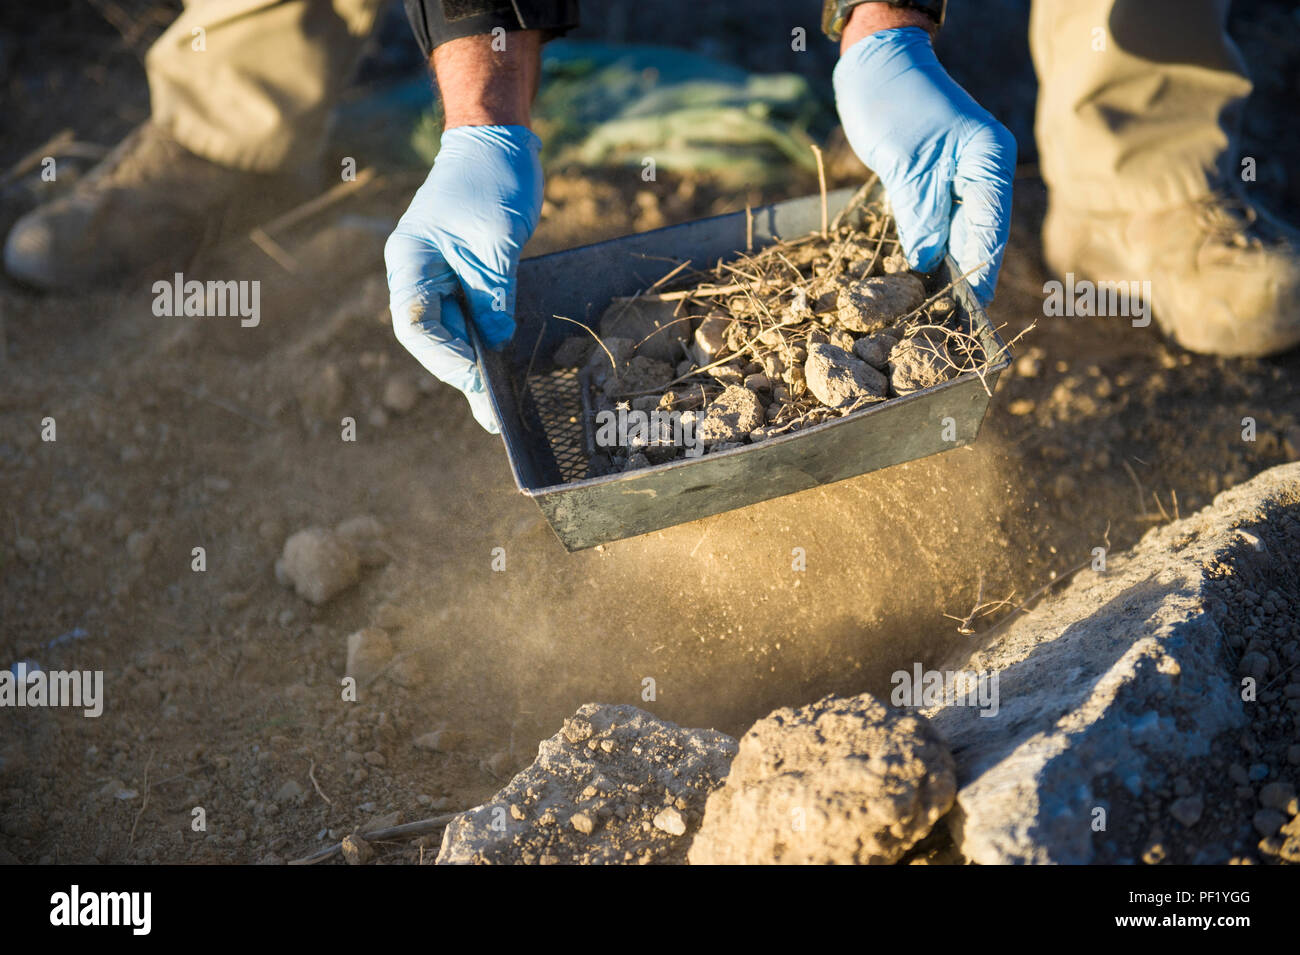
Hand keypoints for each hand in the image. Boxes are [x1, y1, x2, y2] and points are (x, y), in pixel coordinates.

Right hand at [384, 124, 542, 431]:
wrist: (498, 139)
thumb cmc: (492, 179)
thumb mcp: (497, 243)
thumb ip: (492, 295)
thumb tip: (494, 343)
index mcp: (410, 260)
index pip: (417, 324)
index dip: (447, 358)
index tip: (479, 379)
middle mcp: (415, 271)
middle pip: (430, 336)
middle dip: (459, 372)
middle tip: (490, 412)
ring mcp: (435, 273)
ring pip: (448, 331)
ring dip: (471, 364)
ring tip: (492, 406)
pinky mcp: (458, 273)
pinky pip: (465, 316)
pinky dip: (481, 341)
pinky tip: (498, 368)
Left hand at [833, 25, 1015, 303]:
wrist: (874, 64)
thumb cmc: (894, 103)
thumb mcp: (907, 166)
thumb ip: (921, 218)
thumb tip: (928, 267)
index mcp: (990, 162)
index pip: (990, 232)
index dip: (978, 277)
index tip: (966, 317)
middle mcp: (983, 171)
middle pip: (978, 238)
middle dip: (961, 279)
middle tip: (941, 322)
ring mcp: (961, 176)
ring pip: (956, 234)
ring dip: (942, 268)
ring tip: (927, 309)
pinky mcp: (935, 181)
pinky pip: (937, 223)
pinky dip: (927, 247)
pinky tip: (916, 276)